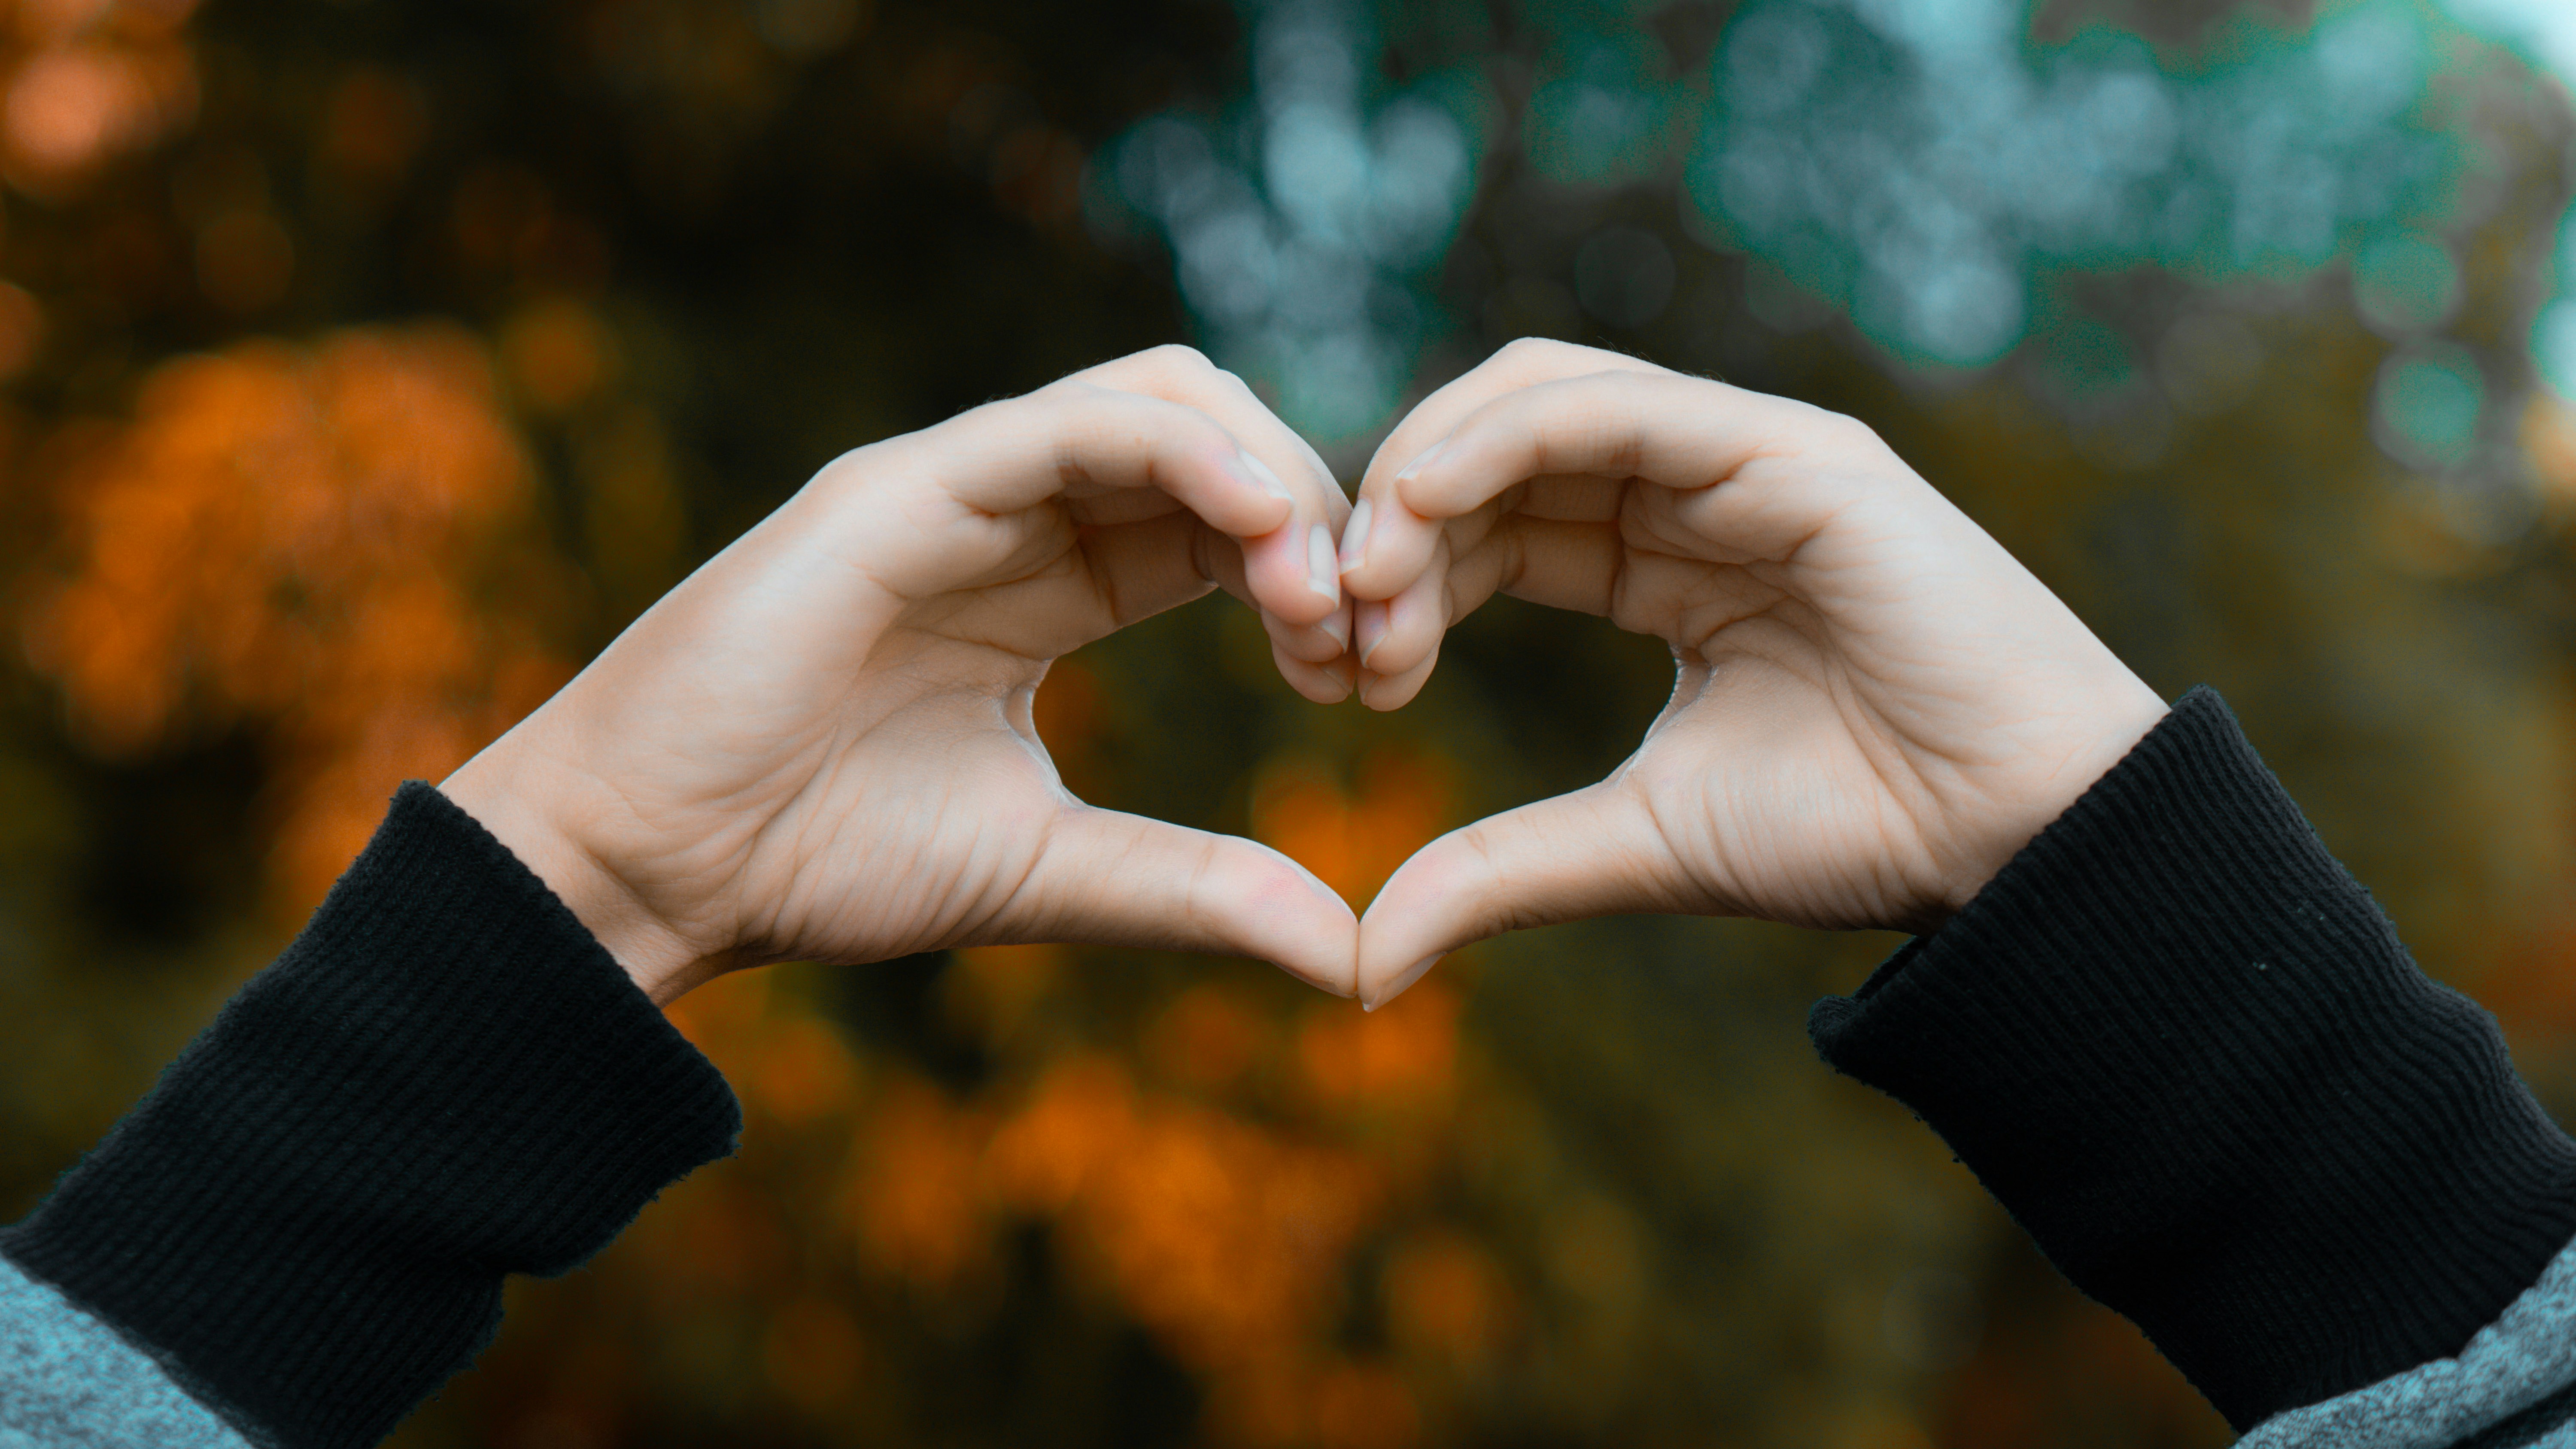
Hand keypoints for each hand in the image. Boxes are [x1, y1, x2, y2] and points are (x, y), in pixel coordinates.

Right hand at [443, 346, 1362, 1003]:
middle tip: (1361, 632)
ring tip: (1317, 589)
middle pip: (1216, 442)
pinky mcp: (900, 486)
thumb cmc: (819, 861)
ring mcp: (956, 488)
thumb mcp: (1050, 871)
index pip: (1220, 527)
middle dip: (1316, 518)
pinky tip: (1258, 532)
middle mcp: (1012, 517)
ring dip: (1269, 476)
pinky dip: (1185, 455)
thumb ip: (1192, 888)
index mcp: (1049, 588)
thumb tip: (1352, 956)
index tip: (1365, 676)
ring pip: (1162, 400)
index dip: (1315, 577)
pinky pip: (1073, 424)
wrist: (652, 868)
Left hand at [1336, 339, 2167, 1006]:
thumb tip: (1365, 962)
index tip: (1340, 669)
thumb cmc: (1854, 835)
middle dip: (1392, 520)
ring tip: (1364, 564)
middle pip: (1496, 448)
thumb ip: (1499, 870)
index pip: (1494, 523)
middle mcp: (1699, 491)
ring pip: (1539, 397)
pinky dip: (1503, 438)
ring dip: (1427, 467)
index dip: (1400, 577)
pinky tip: (1420, 502)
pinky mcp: (1793, 452)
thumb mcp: (1633, 844)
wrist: (2011, 845)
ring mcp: (1747, 459)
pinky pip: (1616, 406)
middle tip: (1331, 621)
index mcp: (1666, 562)